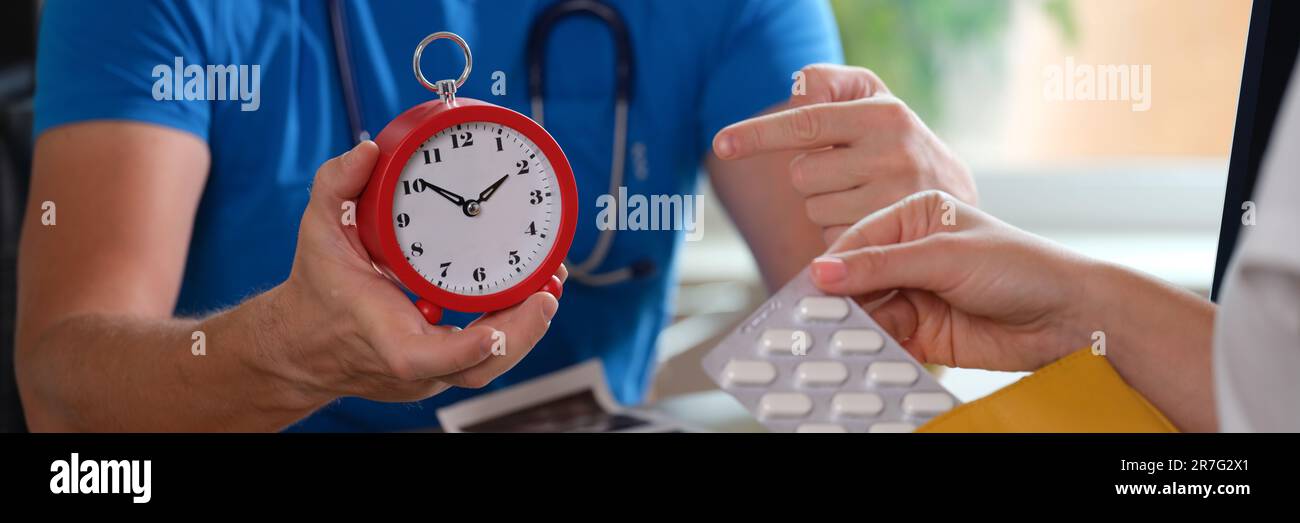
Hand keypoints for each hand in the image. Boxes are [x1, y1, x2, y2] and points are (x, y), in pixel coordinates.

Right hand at [275, 141, 562, 404]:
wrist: (306, 342)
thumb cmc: (319, 287)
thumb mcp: (318, 231)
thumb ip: (335, 187)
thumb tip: (368, 152)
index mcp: (382, 335)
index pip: (423, 358)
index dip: (464, 350)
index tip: (493, 332)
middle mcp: (412, 365)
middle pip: (476, 369)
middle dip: (520, 334)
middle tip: (548, 292)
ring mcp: (431, 372)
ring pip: (488, 367)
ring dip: (526, 330)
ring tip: (551, 287)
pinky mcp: (444, 369)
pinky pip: (485, 358)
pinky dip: (514, 329)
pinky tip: (536, 296)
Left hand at [713, 64, 976, 245]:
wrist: (958, 204)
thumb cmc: (898, 143)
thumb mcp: (874, 101)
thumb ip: (829, 85)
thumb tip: (797, 89)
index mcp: (884, 115)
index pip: (806, 123)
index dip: (758, 134)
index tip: (722, 144)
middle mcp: (893, 155)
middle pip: (802, 174)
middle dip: (814, 176)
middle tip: (848, 172)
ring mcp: (893, 201)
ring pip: (814, 209)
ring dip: (827, 207)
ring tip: (864, 197)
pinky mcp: (890, 242)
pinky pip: (830, 240)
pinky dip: (840, 234)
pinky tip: (869, 222)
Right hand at [808, 191, 1093, 371]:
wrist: (1068, 316)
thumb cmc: (1020, 267)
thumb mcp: (944, 257)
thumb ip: (881, 266)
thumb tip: (823, 270)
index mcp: (916, 217)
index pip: (859, 238)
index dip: (832, 264)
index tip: (808, 288)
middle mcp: (911, 254)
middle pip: (856, 278)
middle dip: (838, 300)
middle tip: (813, 321)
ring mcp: (916, 294)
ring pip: (867, 311)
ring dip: (853, 328)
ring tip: (836, 342)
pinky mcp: (923, 332)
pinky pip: (885, 339)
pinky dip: (873, 349)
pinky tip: (863, 355)